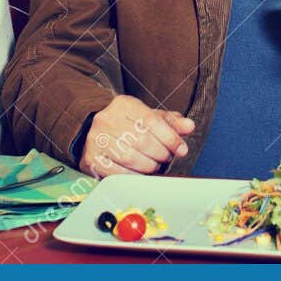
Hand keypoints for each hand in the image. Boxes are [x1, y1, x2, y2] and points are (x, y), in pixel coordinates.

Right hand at [79, 95, 195, 177]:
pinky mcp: (91, 159)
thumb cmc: (125, 123)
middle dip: (161, 153)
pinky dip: (134, 175)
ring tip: (155, 164)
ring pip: (131, 158)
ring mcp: (97, 140)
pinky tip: (141, 172)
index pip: (152, 121)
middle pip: (143, 141)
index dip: (170, 137)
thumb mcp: (147, 116)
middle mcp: (107, 120)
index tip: (181, 149)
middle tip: (167, 158)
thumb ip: (169, 121)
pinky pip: (118, 173)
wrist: (90, 129)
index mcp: (124, 105)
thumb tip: (189, 126)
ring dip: (150, 166)